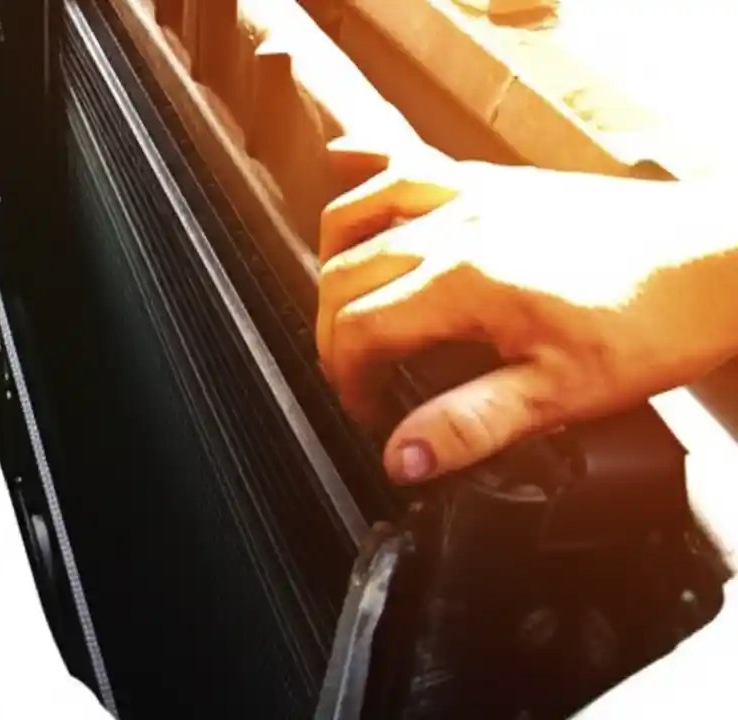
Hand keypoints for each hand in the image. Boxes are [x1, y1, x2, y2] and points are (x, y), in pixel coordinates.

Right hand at [316, 142, 737, 483]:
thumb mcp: (563, 392)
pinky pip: (408, 164)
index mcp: (461, 281)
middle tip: (357, 376)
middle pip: (345, 275)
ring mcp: (470, 195)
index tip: (369, 410)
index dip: (347, 379)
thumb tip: (403, 456)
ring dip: (334, 258)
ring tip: (339, 300)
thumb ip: (472, 425)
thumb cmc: (654, 319)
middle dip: (332, 333)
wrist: (717, 259)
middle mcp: (453, 226)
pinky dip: (368, 172)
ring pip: (359, 212)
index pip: (357, 329)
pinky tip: (351, 171)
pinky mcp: (494, 183)